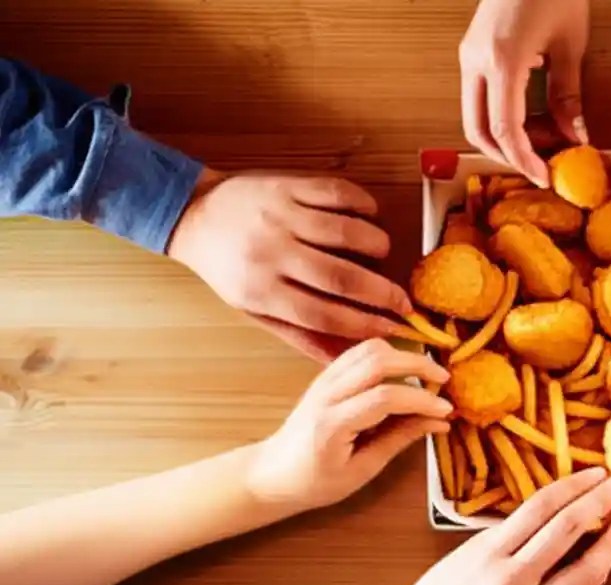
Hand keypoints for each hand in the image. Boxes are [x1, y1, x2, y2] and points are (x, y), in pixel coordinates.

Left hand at [168, 170, 412, 362]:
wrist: (193, 217)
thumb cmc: (230, 269)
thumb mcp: (256, 310)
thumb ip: (301, 335)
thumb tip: (344, 358)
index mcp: (263, 292)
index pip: (326, 316)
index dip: (367, 325)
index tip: (395, 329)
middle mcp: (273, 254)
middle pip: (343, 278)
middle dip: (383, 293)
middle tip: (404, 300)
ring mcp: (281, 216)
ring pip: (347, 233)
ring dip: (377, 245)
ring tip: (382, 253)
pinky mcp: (287, 186)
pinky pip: (339, 193)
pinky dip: (364, 205)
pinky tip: (370, 216)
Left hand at [247, 339, 451, 510]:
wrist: (273, 472)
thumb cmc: (316, 481)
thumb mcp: (362, 470)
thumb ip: (399, 440)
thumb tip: (438, 423)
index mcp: (333, 424)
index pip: (385, 398)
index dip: (421, 400)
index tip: (446, 411)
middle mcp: (327, 394)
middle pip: (378, 361)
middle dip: (417, 365)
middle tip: (444, 380)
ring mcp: (324, 379)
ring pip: (369, 349)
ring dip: (402, 355)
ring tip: (427, 373)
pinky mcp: (326, 374)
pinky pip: (360, 352)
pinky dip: (387, 354)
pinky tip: (403, 369)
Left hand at [365, 470, 610, 584]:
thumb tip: (597, 573)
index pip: (587, 571)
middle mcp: (512, 583)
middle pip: (567, 528)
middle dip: (600, 500)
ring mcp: (490, 557)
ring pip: (540, 509)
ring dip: (574, 485)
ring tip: (596, 473)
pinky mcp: (474, 541)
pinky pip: (516, 515)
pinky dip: (544, 500)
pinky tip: (561, 492)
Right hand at [459, 0, 589, 185]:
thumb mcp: (570, 45)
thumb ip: (568, 96)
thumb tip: (573, 137)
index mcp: (502, 62)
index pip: (505, 130)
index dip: (524, 161)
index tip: (544, 178)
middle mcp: (475, 61)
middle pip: (477, 129)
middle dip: (506, 156)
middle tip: (538, 167)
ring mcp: (468, 54)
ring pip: (473, 115)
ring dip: (501, 137)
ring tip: (538, 144)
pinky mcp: (471, 49)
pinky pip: (477, 96)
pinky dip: (498, 115)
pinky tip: (528, 118)